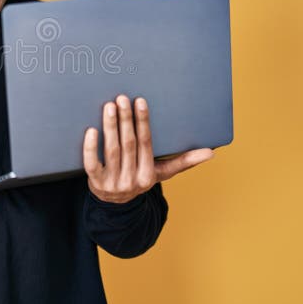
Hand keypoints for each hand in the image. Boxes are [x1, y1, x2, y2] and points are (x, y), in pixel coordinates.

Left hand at [83, 94, 213, 203]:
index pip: (146, 143)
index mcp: (148, 175)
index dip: (143, 122)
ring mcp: (113, 182)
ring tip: (109, 107)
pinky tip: (91, 130)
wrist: (115, 204)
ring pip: (112, 151)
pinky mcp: (95, 183)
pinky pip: (91, 164)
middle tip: (121, 98)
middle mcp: (131, 179)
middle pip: (129, 145)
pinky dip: (91, 147)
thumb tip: (211, 153)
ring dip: (110, 127)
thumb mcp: (161, 172)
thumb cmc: (139, 178)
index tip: (140, 101)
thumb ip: (184, 161)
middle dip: (126, 120)